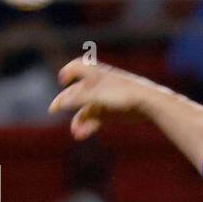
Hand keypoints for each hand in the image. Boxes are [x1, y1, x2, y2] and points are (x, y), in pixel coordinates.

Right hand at [49, 59, 172, 139]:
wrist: (149, 103)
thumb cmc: (124, 94)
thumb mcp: (98, 95)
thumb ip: (78, 98)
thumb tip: (62, 102)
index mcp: (96, 74)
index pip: (78, 67)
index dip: (68, 71)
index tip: (62, 79)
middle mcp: (100, 86)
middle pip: (78, 93)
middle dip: (66, 101)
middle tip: (53, 109)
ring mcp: (106, 100)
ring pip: (86, 110)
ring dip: (78, 120)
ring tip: (75, 132)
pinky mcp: (112, 113)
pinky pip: (95, 119)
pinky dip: (88, 126)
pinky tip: (81, 134)